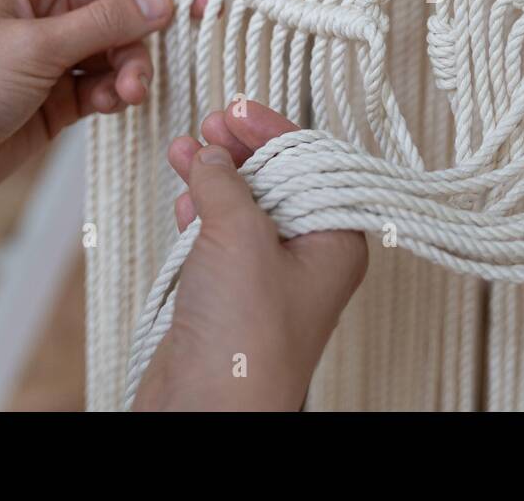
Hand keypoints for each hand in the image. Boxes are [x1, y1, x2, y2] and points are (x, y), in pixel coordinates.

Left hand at [0, 0, 200, 270]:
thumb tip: (164, 3)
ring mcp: (56, 49)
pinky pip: (111, 78)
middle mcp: (44, 4)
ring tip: (133, 87)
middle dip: (156, 6)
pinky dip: (120, 89)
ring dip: (136, 60)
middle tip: (200, 14)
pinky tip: (116, 102)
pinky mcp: (64, 91)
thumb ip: (103, 24)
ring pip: (122, 39)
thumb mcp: (32, 49)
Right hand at [133, 101, 367, 410]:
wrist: (206, 412)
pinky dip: (202, 213)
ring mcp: (269, 279)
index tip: (240, 111)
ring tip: (187, 150)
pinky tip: (186, 196)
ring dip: (216, 177)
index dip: (276, 133)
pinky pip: (220, 240)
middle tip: (212, 126)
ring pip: (246, 209)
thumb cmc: (245, 341)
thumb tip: (217, 154)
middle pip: (281, 183)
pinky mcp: (231, 297)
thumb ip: (228, 183)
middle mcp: (310, 258)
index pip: (315, 165)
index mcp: (336, 241)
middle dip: (244, 152)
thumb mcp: (239, 236)